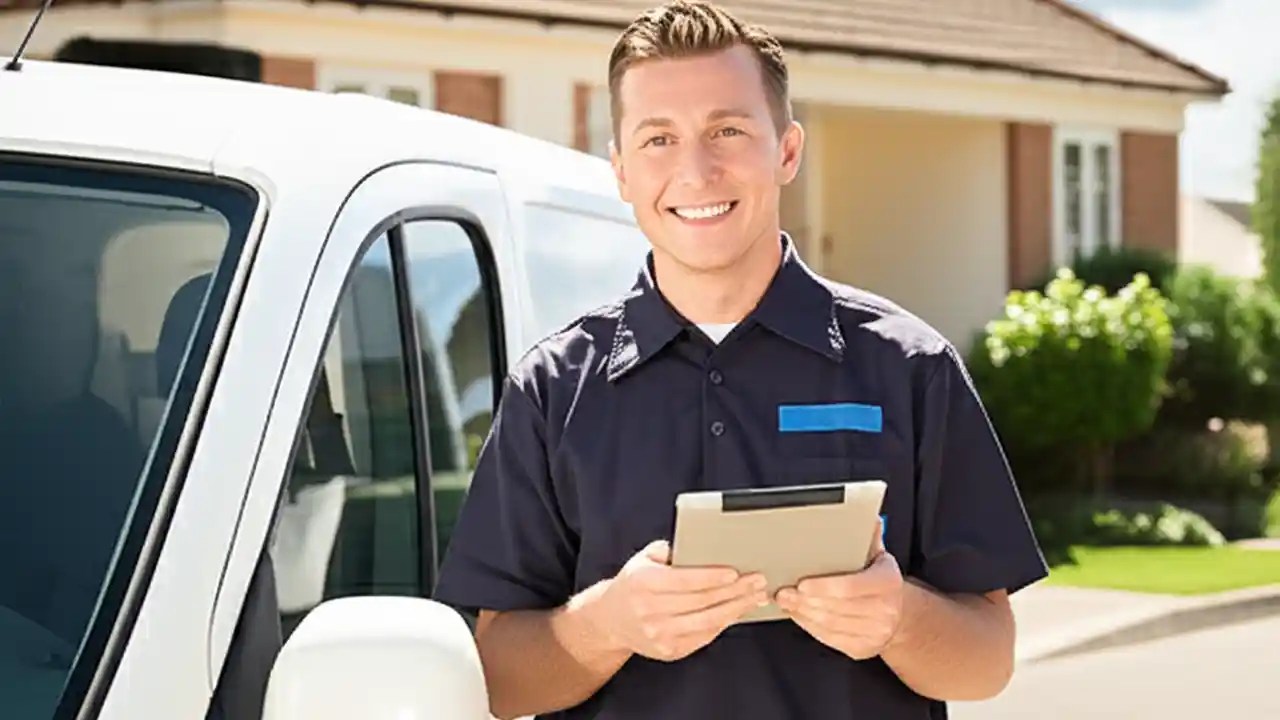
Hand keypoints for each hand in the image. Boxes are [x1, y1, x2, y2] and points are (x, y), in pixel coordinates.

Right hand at [587, 540, 767, 661]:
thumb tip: (705, 544)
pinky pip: (703, 636)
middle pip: (702, 601)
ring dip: (736, 608)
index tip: (735, 571)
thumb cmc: (635, 583)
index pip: (685, 580)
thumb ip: (670, 550)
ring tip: (756, 596)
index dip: (712, 577)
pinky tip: (738, 611)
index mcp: (644, 582)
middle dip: (735, 590)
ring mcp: (659, 634)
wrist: (610, 620)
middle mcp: (649, 610)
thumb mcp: (644, 559)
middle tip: (758, 580)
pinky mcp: (669, 651)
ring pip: (707, 621)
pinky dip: (724, 623)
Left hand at [775, 519, 903, 659]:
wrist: (900, 616)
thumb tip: (868, 516)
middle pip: (836, 608)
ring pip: (829, 624)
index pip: (851, 587)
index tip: (801, 583)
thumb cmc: (881, 581)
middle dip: (804, 600)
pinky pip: (829, 638)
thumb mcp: (879, 556)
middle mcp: (885, 610)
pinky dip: (808, 626)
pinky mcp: (862, 648)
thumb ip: (869, 537)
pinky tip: (797, 614)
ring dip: (803, 613)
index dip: (824, 587)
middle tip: (783, 591)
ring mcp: (875, 633)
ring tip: (786, 601)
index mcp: (888, 582)